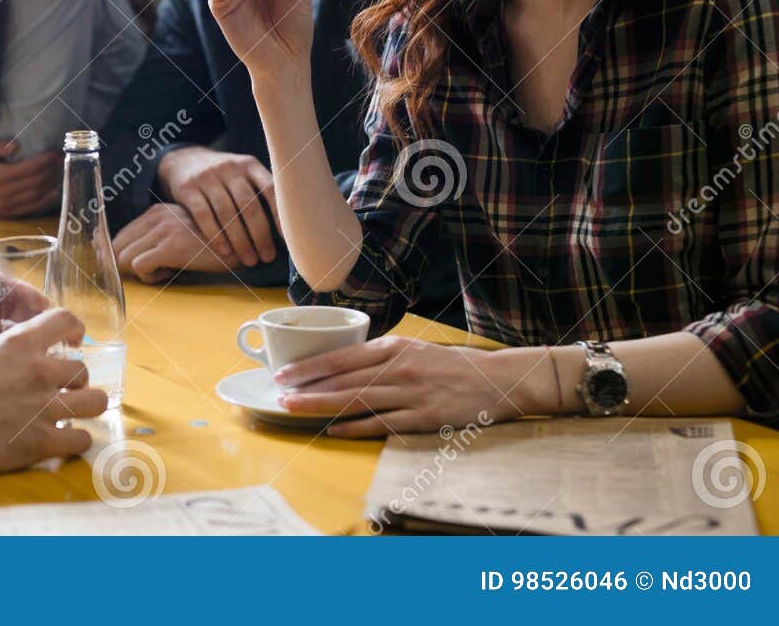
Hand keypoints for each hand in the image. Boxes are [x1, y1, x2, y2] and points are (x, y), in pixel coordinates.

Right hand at [0, 141, 58, 217]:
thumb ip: (0, 147)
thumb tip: (17, 147)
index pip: (29, 168)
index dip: (46, 160)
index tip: (56, 153)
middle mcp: (2, 193)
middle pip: (37, 181)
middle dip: (53, 170)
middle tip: (63, 160)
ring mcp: (6, 205)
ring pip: (37, 194)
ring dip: (52, 183)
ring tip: (61, 172)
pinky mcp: (8, 213)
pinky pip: (32, 207)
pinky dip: (46, 200)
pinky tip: (56, 190)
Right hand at [0, 307, 107, 472]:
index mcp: (20, 344)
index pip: (65, 320)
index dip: (75, 328)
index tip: (73, 339)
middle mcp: (40, 371)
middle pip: (83, 370)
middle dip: (75, 379)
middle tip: (62, 388)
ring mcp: (45, 408)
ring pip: (95, 402)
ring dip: (86, 406)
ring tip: (75, 412)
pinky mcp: (43, 442)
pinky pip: (81, 440)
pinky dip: (77, 440)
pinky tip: (66, 440)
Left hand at [112, 203, 237, 281]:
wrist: (242, 245)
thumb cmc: (209, 246)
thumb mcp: (179, 235)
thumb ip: (154, 240)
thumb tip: (120, 256)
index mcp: (156, 211)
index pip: (120, 234)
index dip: (117, 254)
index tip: (126, 267)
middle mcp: (156, 216)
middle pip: (116, 246)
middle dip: (127, 265)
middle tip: (152, 270)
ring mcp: (163, 230)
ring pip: (124, 257)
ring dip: (141, 271)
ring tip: (165, 269)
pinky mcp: (170, 246)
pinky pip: (139, 267)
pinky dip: (150, 277)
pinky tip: (170, 272)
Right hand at [155, 146, 277, 266]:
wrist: (182, 160)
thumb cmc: (223, 176)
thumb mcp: (242, 172)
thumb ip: (260, 190)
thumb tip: (287, 226)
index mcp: (249, 164)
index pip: (270, 189)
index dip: (280, 215)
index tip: (288, 239)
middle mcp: (229, 168)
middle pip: (249, 205)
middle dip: (260, 235)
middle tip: (267, 257)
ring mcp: (207, 177)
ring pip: (227, 213)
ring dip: (240, 241)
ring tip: (249, 260)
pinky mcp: (188, 188)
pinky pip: (203, 216)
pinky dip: (216, 236)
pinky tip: (224, 251)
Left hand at [274, 336, 525, 436]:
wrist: (499, 380)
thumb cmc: (453, 364)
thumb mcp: (415, 349)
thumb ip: (382, 356)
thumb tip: (344, 365)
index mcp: (393, 347)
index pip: (341, 356)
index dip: (310, 366)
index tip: (284, 373)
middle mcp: (398, 367)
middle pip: (343, 379)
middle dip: (307, 388)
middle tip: (279, 395)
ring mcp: (411, 393)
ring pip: (357, 400)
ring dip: (322, 406)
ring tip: (296, 410)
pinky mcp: (424, 416)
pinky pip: (383, 423)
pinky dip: (356, 428)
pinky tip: (334, 430)